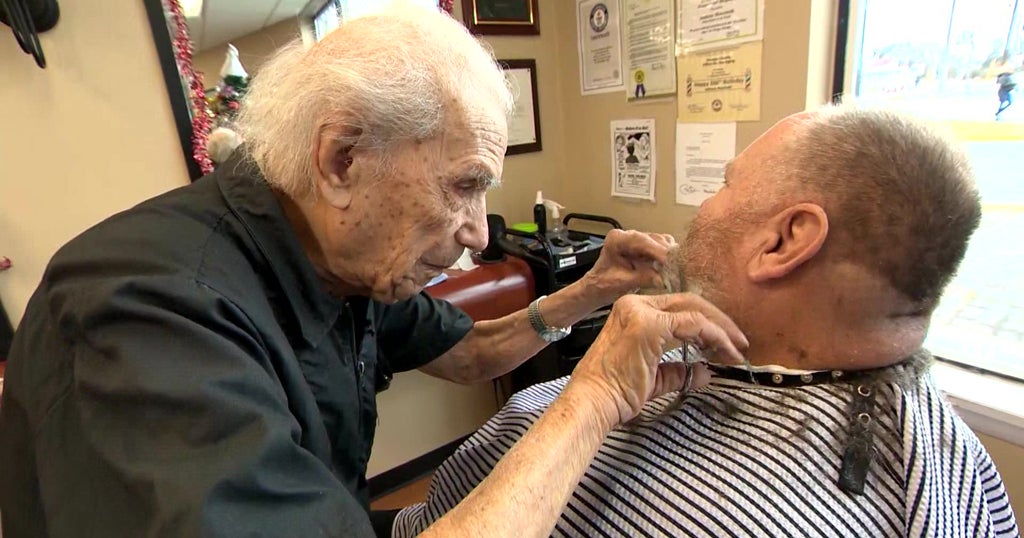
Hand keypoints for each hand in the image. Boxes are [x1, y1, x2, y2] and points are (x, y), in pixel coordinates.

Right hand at [563, 293, 747, 428]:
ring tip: (735, 350)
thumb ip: (678, 371)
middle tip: (739, 344)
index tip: (725, 344)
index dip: (707, 324)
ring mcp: (641, 312)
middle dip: (719, 323)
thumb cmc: (614, 393)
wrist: (593, 402)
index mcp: (633, 312)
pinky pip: (692, 324)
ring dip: (720, 330)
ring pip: (694, 310)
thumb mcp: (653, 377)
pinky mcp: (649, 325)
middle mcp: (635, 305)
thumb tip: (705, 371)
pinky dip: (713, 337)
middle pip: (689, 303)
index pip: (678, 308)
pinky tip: (723, 352)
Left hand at [581, 229, 675, 306]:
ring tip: (675, 274)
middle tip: (678, 272)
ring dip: (671, 258)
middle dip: (668, 256)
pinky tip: (672, 272)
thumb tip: (662, 279)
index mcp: (617, 239)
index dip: (659, 252)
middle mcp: (630, 235)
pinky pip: (665, 250)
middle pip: (656, 240)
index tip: (671, 264)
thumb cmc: (603, 285)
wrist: (598, 288)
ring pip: (664, 244)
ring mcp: (640, 240)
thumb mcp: (621, 283)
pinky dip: (670, 261)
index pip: (642, 241)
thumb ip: (641, 278)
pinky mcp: (648, 248)